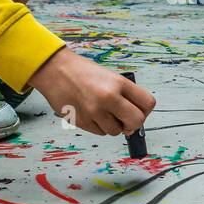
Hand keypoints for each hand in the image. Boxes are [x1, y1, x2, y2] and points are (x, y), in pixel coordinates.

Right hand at [30, 48, 155, 135]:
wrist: (55, 70)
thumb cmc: (82, 72)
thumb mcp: (110, 76)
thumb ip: (124, 95)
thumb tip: (136, 117)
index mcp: (119, 83)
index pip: (148, 103)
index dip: (145, 111)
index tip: (139, 111)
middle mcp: (109, 97)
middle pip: (137, 121)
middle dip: (133, 124)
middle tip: (125, 120)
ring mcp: (95, 111)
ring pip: (116, 131)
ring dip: (112, 125)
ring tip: (102, 112)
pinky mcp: (82, 121)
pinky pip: (100, 132)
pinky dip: (98, 126)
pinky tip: (91, 113)